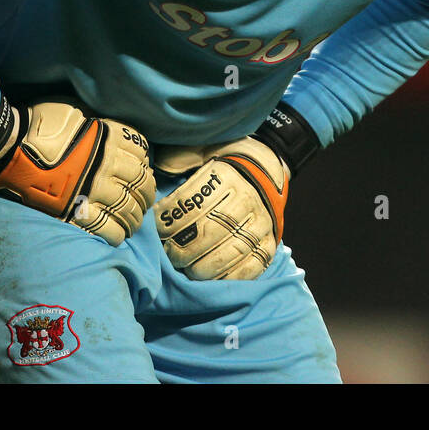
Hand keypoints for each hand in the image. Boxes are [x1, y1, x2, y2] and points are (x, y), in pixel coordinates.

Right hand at [0, 99, 155, 246]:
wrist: (7, 148)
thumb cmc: (37, 125)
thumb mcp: (74, 112)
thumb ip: (96, 124)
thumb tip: (109, 131)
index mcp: (107, 139)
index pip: (140, 153)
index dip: (144, 164)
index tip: (142, 171)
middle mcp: (105, 166)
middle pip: (140, 183)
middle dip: (146, 192)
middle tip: (144, 199)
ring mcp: (92, 191)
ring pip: (128, 208)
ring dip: (135, 215)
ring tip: (135, 219)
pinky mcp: (76, 212)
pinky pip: (107, 228)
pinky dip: (118, 233)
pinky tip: (120, 233)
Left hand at [153, 137, 289, 279]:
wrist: (268, 166)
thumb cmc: (225, 161)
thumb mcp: (203, 149)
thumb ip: (181, 157)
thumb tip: (162, 169)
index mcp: (228, 176)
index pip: (193, 204)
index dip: (171, 220)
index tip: (158, 228)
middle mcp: (248, 199)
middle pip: (210, 231)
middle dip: (183, 249)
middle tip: (169, 254)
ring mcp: (262, 223)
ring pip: (230, 253)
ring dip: (203, 267)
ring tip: (186, 269)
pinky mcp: (270, 243)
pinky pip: (252, 267)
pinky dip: (229, 278)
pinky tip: (211, 280)